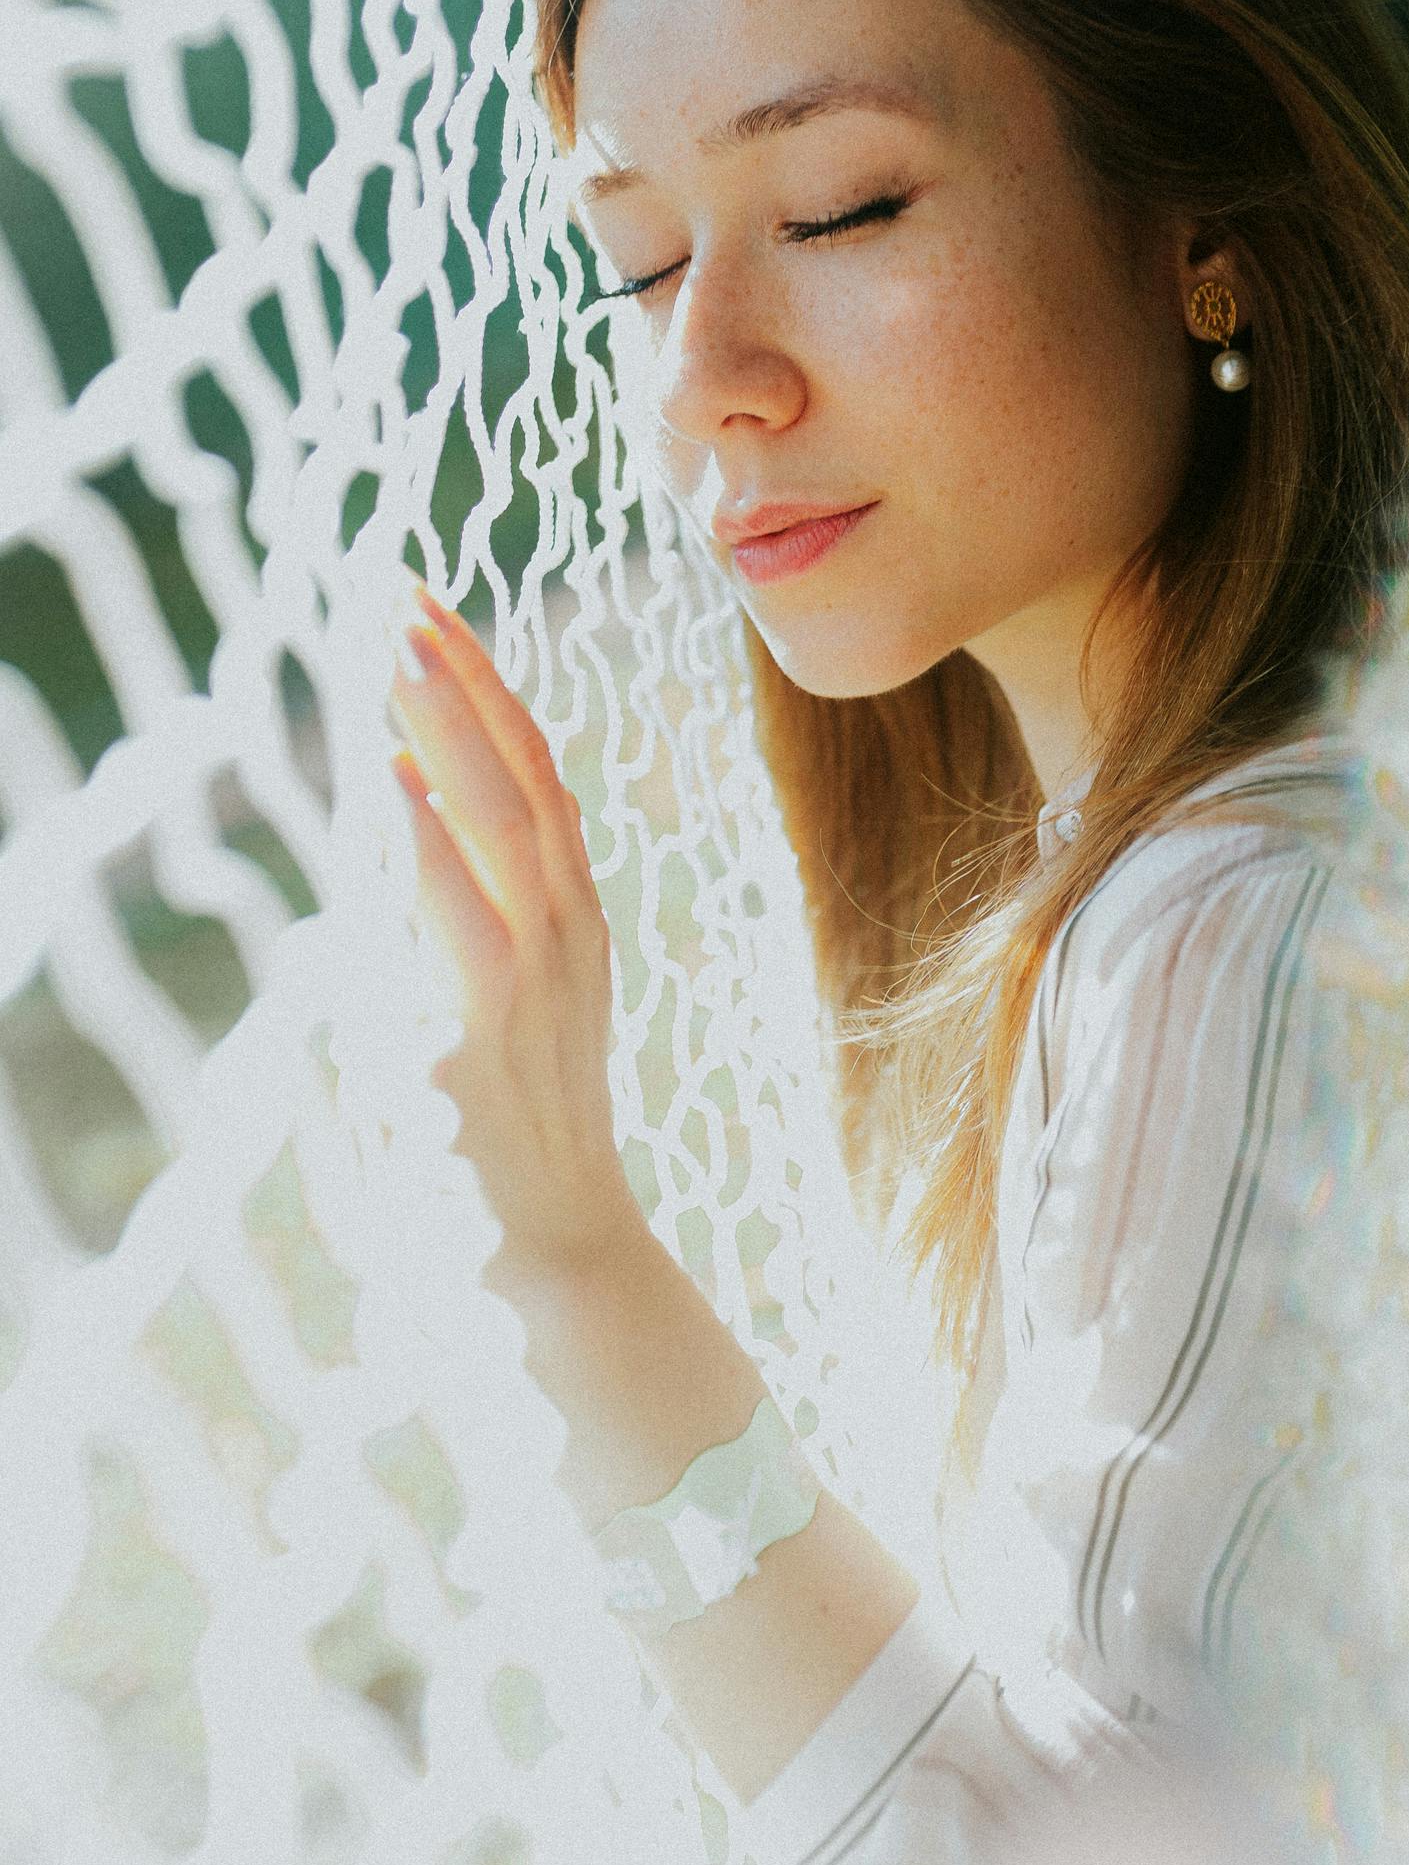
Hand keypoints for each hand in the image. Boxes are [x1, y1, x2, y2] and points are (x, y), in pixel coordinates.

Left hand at [387, 587, 648, 1277]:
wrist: (552, 1269)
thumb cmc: (499, 1141)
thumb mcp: (479, 997)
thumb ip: (435, 907)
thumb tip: (383, 806)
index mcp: (569, 918)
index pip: (532, 770)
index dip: (482, 683)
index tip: (427, 608)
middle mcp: (567, 935)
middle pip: (520, 774)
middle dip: (457, 679)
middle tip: (400, 595)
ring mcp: (534, 987)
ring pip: (501, 829)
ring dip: (445, 734)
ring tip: (399, 652)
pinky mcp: (478, 1044)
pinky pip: (460, 925)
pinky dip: (430, 846)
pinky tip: (394, 783)